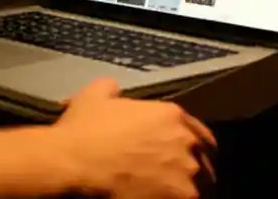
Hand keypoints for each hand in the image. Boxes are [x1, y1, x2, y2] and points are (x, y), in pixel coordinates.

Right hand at [52, 78, 215, 197]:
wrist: (74, 162)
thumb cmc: (83, 129)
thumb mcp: (94, 96)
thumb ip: (111, 88)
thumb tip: (113, 88)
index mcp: (171, 115)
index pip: (201, 135)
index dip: (195, 147)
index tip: (188, 157)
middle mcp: (185, 143)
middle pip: (203, 163)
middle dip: (191, 171)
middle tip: (173, 180)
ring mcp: (185, 174)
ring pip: (198, 188)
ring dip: (184, 190)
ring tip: (168, 194)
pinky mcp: (181, 198)